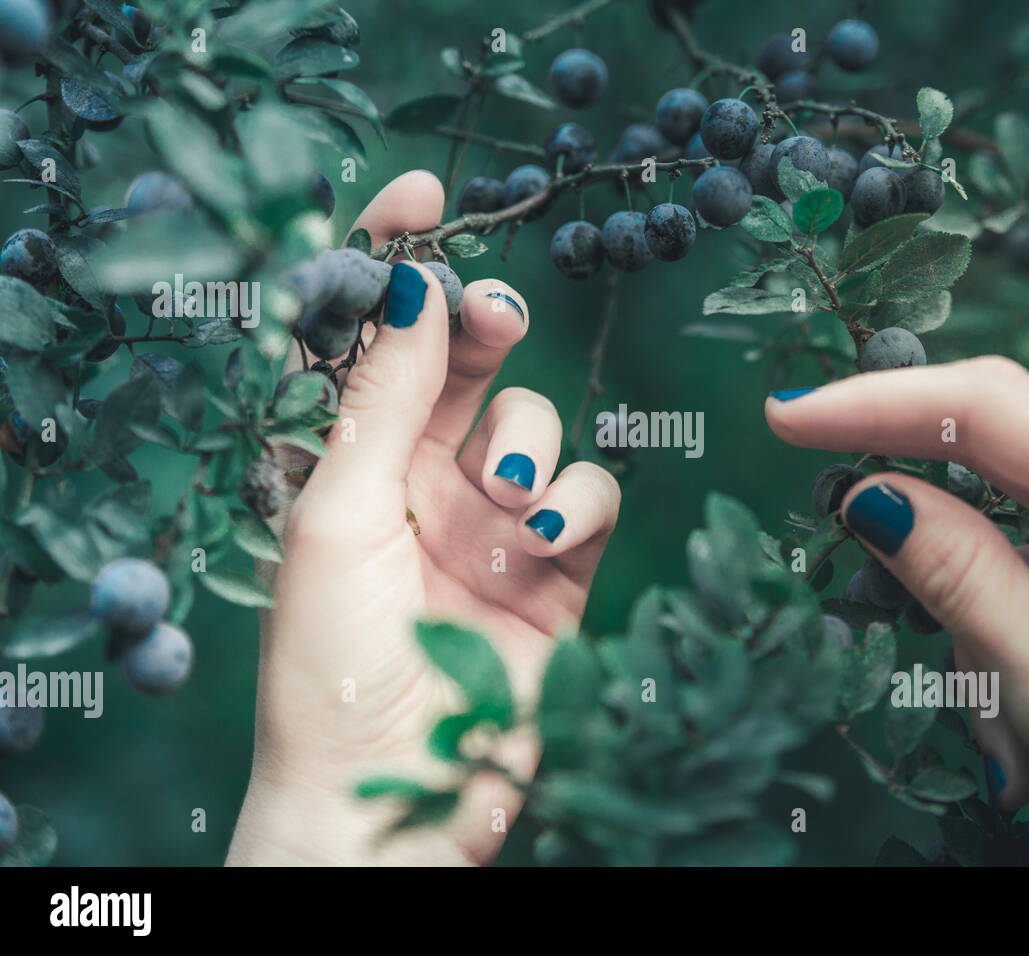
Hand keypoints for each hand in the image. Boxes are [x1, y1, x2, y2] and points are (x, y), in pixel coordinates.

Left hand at [227, 172, 620, 865]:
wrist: (387, 798)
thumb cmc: (329, 664)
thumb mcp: (335, 514)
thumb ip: (381, 400)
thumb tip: (414, 285)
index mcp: (353, 459)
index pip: (379, 338)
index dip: (397, 261)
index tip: (423, 195)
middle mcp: (425, 479)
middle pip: (470, 363)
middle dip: (488, 328)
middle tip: (496, 318)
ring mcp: (496, 523)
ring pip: (540, 423)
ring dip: (527, 441)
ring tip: (500, 498)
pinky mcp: (559, 571)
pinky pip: (593, 494)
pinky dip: (578, 499)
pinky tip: (541, 537)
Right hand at [767, 356, 1028, 863]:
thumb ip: (960, 579)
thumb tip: (871, 495)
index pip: (993, 408)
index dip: (879, 400)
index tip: (789, 417)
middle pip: (1002, 438)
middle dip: (910, 472)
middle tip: (819, 482)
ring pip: (1013, 515)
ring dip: (969, 600)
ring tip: (998, 722)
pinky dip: (1002, 622)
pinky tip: (1017, 713)